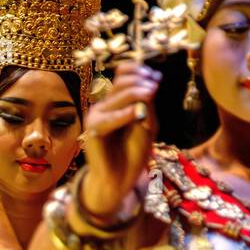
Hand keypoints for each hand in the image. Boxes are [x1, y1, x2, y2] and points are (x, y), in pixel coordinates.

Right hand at [80, 61, 160, 219]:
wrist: (119, 179)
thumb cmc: (133, 153)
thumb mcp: (148, 124)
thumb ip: (148, 105)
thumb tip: (152, 82)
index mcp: (117, 102)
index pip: (123, 73)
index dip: (140, 70)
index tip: (156, 77)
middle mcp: (105, 105)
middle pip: (122, 81)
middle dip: (140, 80)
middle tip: (154, 88)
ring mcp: (97, 116)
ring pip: (117, 95)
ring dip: (136, 93)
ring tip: (150, 95)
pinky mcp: (93, 130)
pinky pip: (109, 117)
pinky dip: (124, 114)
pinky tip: (138, 113)